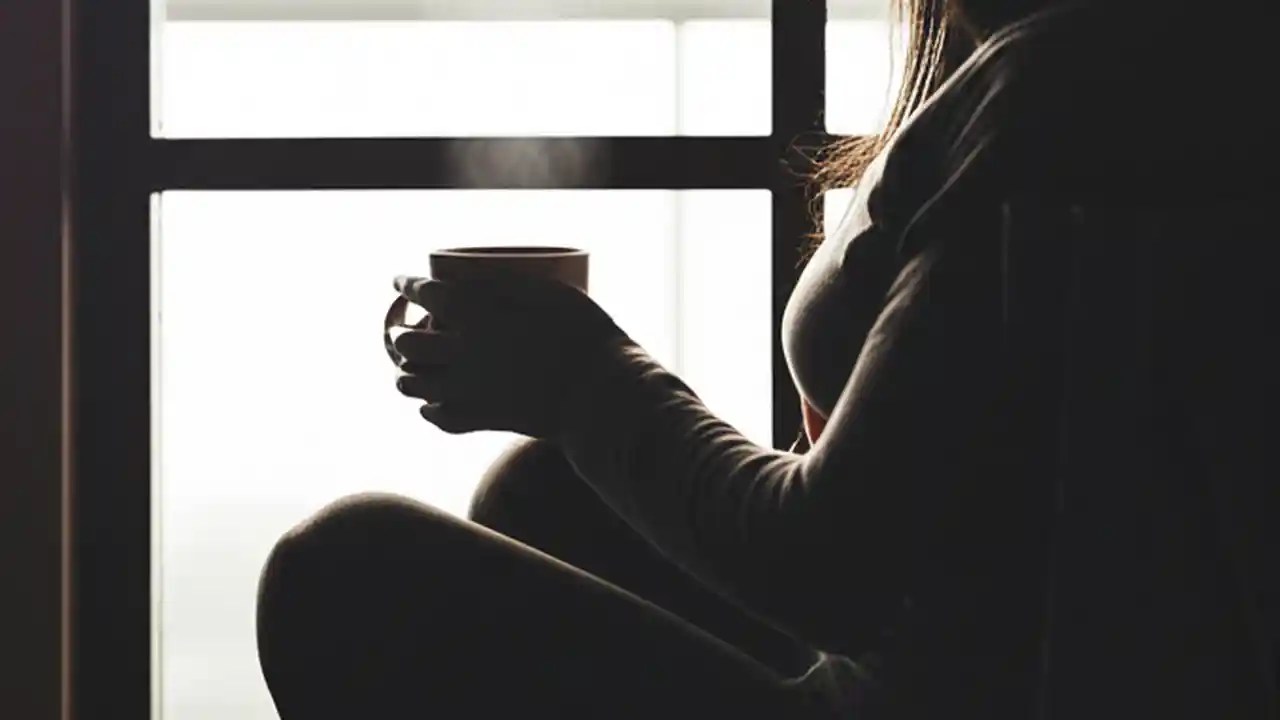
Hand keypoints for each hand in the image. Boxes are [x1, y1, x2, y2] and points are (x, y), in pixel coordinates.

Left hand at [391, 274, 634, 438]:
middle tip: (402, 329)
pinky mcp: (482, 420)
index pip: (427, 295)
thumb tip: (470, 278)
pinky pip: (438, 417)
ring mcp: (470, 391)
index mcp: (480, 316)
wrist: (602, 396)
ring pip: (413, 384)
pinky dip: (428, 407)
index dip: (408, 285)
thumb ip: (507, 283)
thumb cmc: (586, 337)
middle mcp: (465, 354)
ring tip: (411, 365)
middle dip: (400, 332)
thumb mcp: (552, 292)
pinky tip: (431, 401)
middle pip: (408, 343)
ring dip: (406, 370)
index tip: (400, 281)